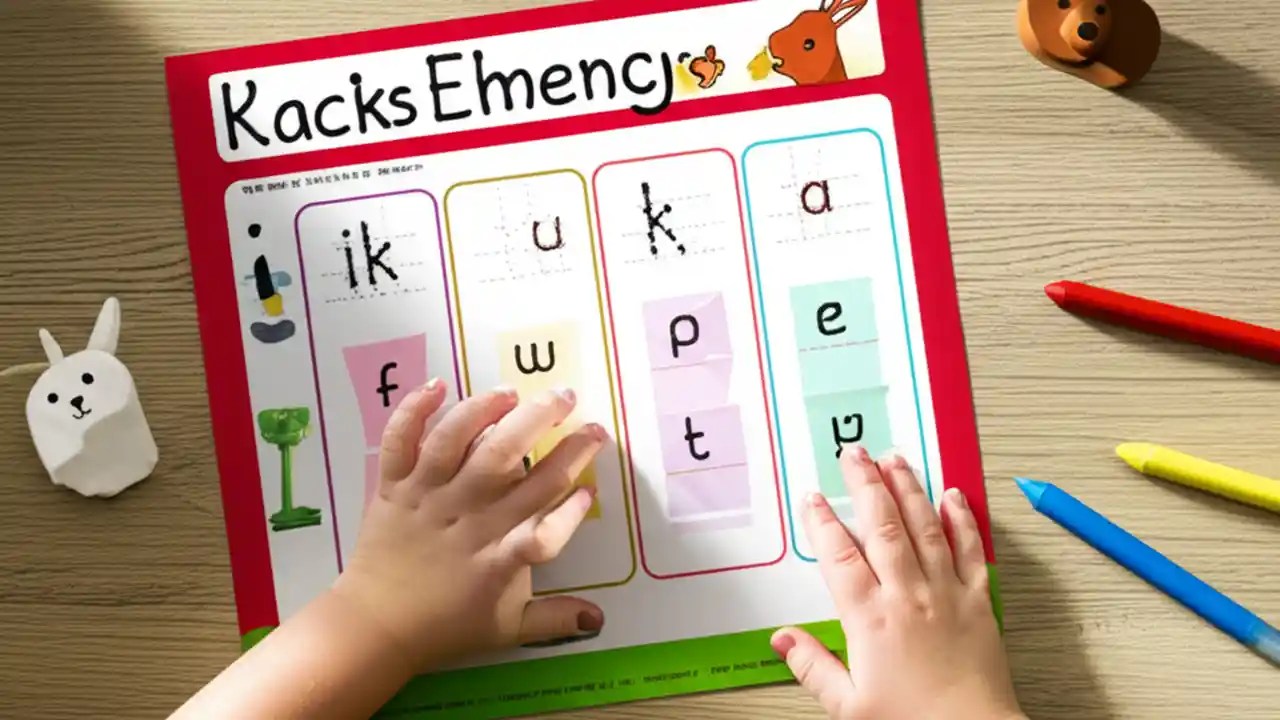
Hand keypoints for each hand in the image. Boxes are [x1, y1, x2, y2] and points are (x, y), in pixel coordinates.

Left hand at [332, 380, 606, 672]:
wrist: (374, 626)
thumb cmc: (445, 626)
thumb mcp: (506, 630)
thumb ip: (554, 620)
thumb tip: (598, 618)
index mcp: (497, 555)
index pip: (546, 526)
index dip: (572, 507)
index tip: (591, 490)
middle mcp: (466, 517)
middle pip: (509, 460)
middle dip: (545, 423)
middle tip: (569, 400)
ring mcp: (427, 496)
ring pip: (456, 439)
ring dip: (486, 408)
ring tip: (514, 392)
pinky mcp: (393, 486)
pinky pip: (400, 440)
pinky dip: (415, 409)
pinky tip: (438, 384)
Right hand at [771, 446, 1024, 719]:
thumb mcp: (848, 706)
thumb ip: (814, 667)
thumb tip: (783, 640)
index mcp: (871, 619)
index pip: (840, 555)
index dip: (823, 521)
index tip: (814, 498)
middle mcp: (908, 597)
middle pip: (883, 526)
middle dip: (866, 484)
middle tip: (855, 453)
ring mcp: (946, 595)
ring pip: (925, 527)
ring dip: (909, 488)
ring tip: (896, 459)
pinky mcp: (978, 603)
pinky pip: (971, 550)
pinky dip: (962, 520)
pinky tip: (953, 496)